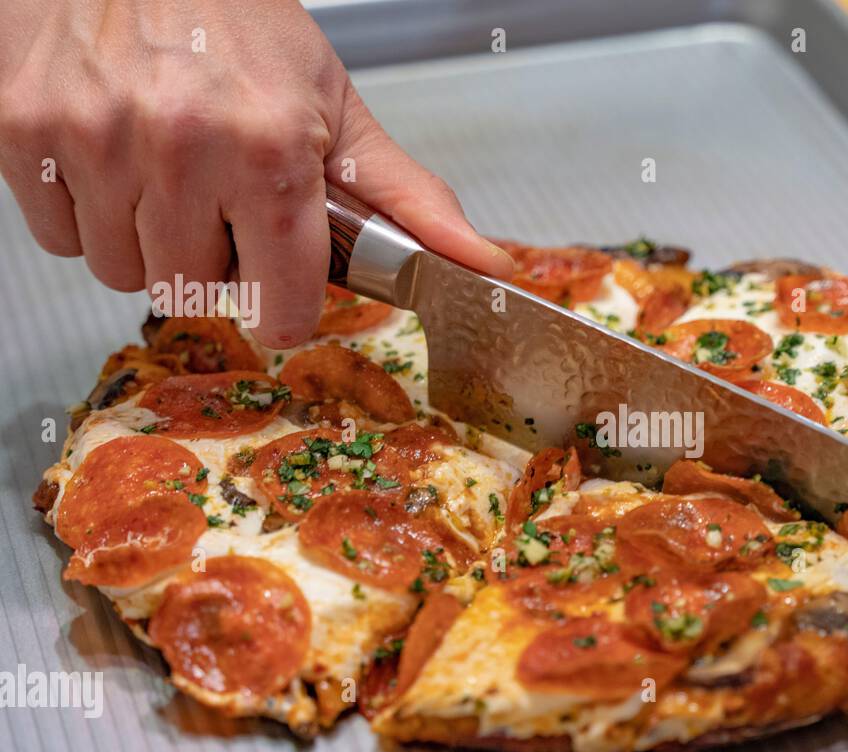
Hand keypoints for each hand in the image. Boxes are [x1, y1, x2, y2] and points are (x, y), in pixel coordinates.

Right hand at [0, 0, 512, 345]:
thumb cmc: (236, 21)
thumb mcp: (335, 107)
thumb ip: (408, 201)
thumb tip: (485, 268)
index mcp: (271, 150)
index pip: (282, 301)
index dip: (285, 311)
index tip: (281, 301)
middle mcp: (181, 150)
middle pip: (197, 291)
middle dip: (216, 261)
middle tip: (219, 204)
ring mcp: (95, 142)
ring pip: (124, 274)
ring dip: (149, 244)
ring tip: (165, 178)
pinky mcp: (23, 133)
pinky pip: (59, 238)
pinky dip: (85, 215)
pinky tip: (110, 161)